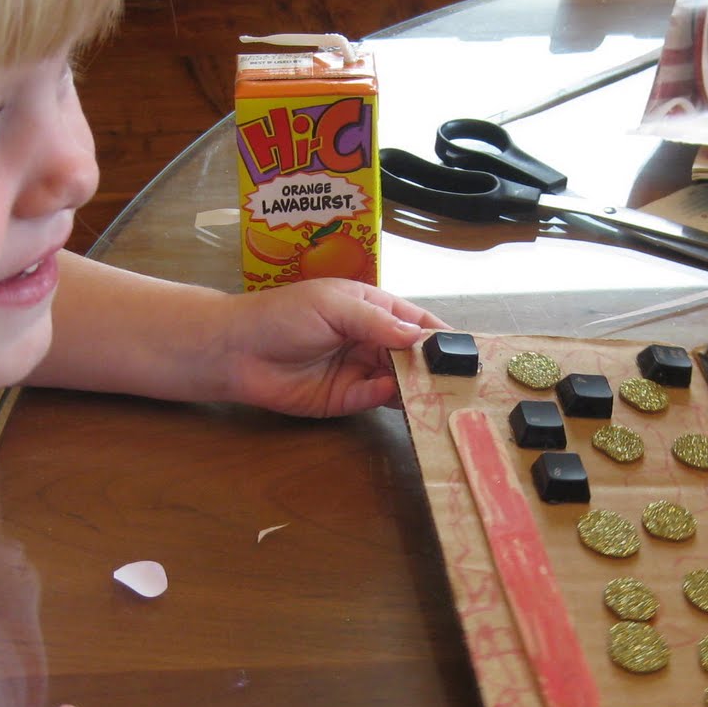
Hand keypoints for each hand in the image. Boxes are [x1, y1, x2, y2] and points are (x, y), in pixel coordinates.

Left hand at [220, 278, 447, 415]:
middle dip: (436, 364)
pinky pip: (377, 399)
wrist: (238, 350)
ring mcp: (360, 371)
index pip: (416, 322)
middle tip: (463, 376)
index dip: (442, 334)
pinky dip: (392, 398)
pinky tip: (401, 394)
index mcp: (372, 309)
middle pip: (414, 356)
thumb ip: (377, 322)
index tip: (469, 348)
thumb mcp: (334, 305)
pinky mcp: (346, 400)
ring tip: (443, 390)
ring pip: (401, 380)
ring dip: (419, 385)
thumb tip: (419, 338)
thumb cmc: (283, 315)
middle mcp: (371, 341)